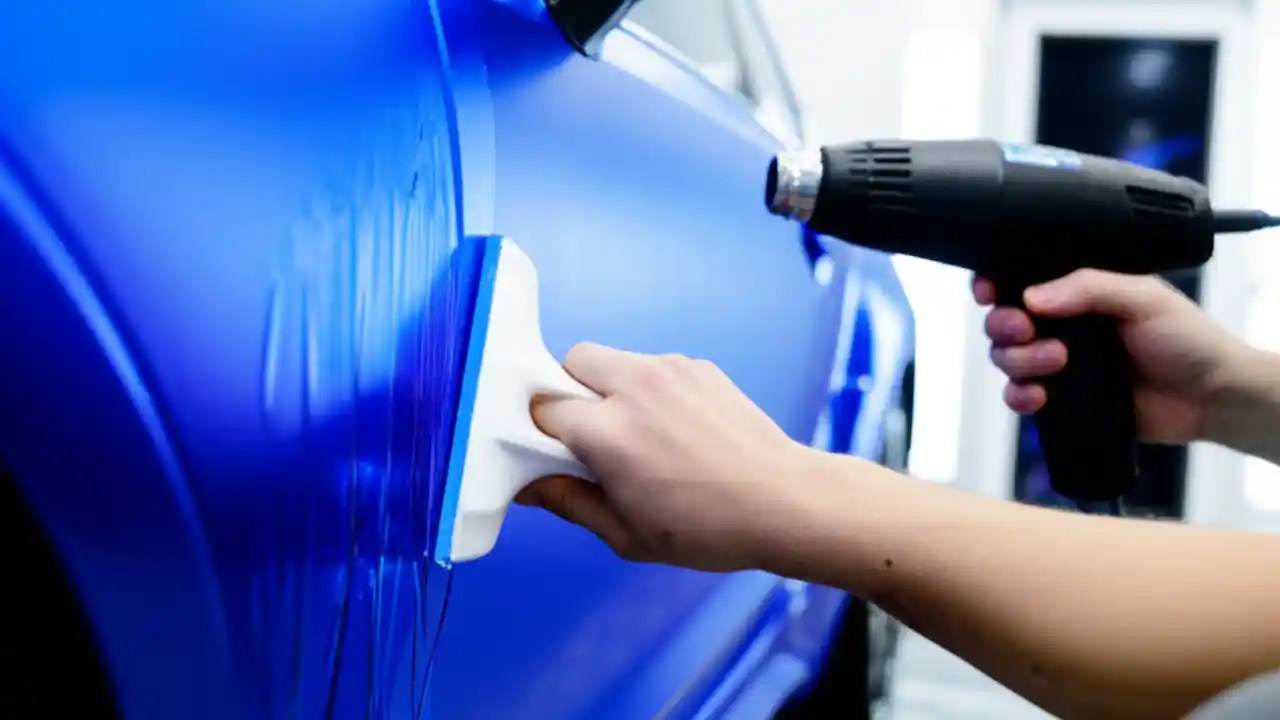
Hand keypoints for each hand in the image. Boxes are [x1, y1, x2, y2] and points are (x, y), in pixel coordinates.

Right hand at [516, 343, 816, 571]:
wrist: (782, 502)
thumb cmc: (707, 528)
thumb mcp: (626, 534)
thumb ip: (568, 502)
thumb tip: (529, 486)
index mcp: (607, 433)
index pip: (541, 408)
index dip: (539, 432)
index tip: (550, 452)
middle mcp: (634, 388)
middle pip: (569, 361)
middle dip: (566, 392)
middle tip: (584, 433)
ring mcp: (670, 370)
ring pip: (612, 359)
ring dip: (606, 387)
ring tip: (633, 433)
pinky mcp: (698, 367)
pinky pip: (652, 366)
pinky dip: (646, 389)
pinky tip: (671, 429)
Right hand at [974, 269, 1248, 443]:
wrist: (1210, 398)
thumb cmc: (1188, 339)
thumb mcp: (1142, 297)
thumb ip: (1088, 287)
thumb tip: (1031, 296)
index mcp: (1077, 292)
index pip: (1021, 281)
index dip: (994, 285)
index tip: (990, 291)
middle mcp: (1062, 326)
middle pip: (1003, 321)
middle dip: (1005, 325)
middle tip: (1026, 329)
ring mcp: (1059, 364)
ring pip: (1006, 359)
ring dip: (1019, 361)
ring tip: (1057, 361)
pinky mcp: (1062, 401)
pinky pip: (1019, 398)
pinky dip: (1019, 397)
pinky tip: (1040, 396)